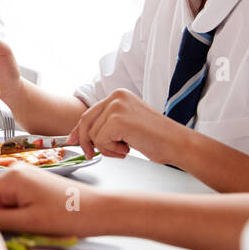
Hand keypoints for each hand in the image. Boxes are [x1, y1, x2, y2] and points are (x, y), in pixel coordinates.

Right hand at [0, 162, 95, 234]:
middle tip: (13, 230)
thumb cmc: (68, 215)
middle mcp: (14, 170)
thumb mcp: (28, 222)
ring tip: (26, 226)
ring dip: (5, 216)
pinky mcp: (31, 183)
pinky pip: (11, 199)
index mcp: (10, 176)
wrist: (99, 210)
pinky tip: (30, 220)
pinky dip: (15, 212)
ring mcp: (23, 175)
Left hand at [67, 89, 187, 163]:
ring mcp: (116, 107)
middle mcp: (116, 96)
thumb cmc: (156, 138)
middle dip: (86, 142)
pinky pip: (100, 142)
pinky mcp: (117, 120)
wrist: (176, 143)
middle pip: (85, 123)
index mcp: (118, 95)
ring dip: (106, 148)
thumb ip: (105, 126)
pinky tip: (128, 149)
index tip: (72, 141)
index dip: (78, 130)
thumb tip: (77, 137)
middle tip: (91, 154)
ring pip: (92, 135)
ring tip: (125, 149)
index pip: (89, 113)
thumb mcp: (126, 126)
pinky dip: (111, 151)